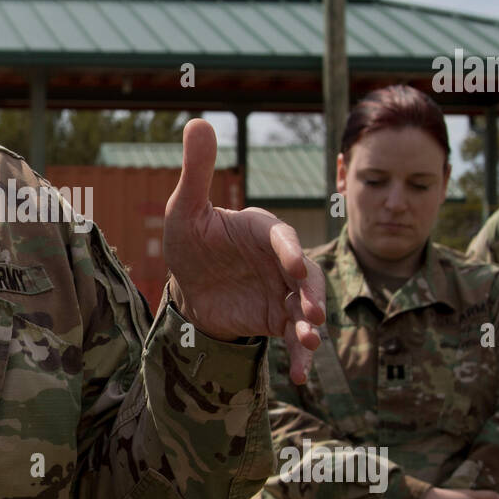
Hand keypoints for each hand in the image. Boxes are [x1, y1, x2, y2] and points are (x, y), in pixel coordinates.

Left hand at [163, 119, 325, 382]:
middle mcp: (281, 260)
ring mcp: (284, 291)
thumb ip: (197, 170)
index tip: (293, 267)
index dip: (289, 251)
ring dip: (312, 326)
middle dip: (310, 295)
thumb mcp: (185, 209)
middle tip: (311, 314)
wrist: (188, 287)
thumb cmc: (190, 241)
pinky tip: (303, 377)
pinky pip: (296, 337)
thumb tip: (197, 121)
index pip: (282, 237)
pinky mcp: (279, 319)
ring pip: (306, 308)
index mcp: (264, 229)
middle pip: (305, 276)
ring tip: (311, 343)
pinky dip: (302, 356)